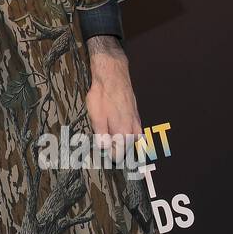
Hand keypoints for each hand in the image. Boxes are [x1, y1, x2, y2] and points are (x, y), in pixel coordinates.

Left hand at [82, 39, 142, 165]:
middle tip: (111, 156)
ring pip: (134, 140)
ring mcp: (135, 120)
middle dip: (121, 154)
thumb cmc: (103, 94)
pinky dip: (132, 135)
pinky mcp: (135, 113)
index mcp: (122, 131)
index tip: (106, 159)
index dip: (112, 158)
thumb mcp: (96, 115)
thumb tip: (104, 148)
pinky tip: (124, 133)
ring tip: (117, 146)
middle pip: (129, 148)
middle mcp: (132, 128)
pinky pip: (136, 130)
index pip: (120, 153)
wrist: (113, 74)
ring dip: (127, 145)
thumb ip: (101, 134)